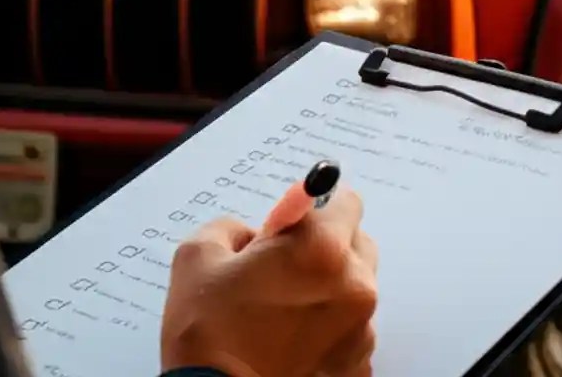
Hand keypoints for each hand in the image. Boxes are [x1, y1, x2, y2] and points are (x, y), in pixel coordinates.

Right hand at [161, 188, 378, 376]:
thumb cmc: (206, 330)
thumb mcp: (199, 254)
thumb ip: (236, 227)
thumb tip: (257, 234)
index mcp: (322, 249)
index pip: (346, 202)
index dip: (316, 209)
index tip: (293, 225)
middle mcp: (355, 283)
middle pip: (357, 242)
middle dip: (326, 246)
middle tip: (284, 267)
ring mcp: (362, 325)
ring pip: (357, 285)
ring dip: (331, 285)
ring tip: (286, 306)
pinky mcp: (358, 358)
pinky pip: (354, 325)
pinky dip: (331, 324)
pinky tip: (296, 334)